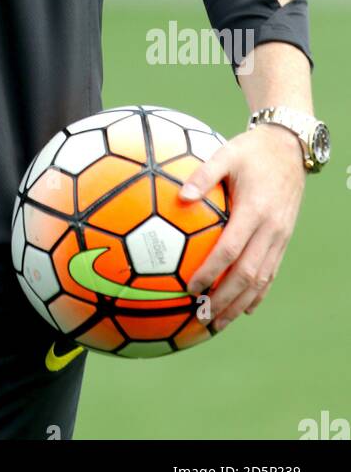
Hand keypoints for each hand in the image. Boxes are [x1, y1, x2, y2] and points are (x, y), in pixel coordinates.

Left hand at [181, 123, 305, 330]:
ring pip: (262, 280)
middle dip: (225, 300)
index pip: (230, 251)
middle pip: (248, 274)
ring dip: (240, 304)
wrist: (290, 148)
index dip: (211, 272)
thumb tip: (180, 196)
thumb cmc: (252, 151)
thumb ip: (203, 174)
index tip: (191, 289)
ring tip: (219, 323)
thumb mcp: (227, 153)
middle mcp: (270, 229)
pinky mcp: (284, 239)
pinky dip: (258, 294)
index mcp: (254, 211)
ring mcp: (280, 237)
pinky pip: (271, 272)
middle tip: (202, 318)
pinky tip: (245, 308)